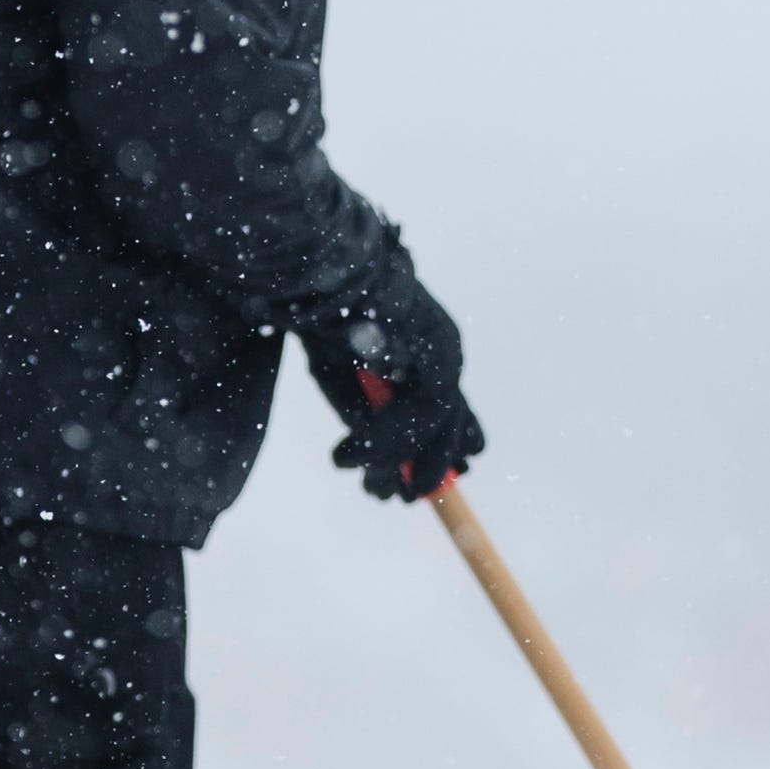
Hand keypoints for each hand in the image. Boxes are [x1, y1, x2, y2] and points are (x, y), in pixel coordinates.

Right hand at [305, 256, 482, 500]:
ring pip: (433, 425)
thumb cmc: (325, 320)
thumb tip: (383, 479)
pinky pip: (420, 413)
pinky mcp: (438, 351)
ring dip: (392, 458)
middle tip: (399, 497)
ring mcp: (445, 352)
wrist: (318, 271)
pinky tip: (345, 455)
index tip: (417, 488)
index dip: (438, 453)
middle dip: (429, 468)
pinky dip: (382, 440)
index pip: (447, 414)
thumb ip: (371, 424)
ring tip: (358, 477)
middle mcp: (444, 354)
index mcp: (425, 353)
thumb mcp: (346, 382)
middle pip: (451, 426)